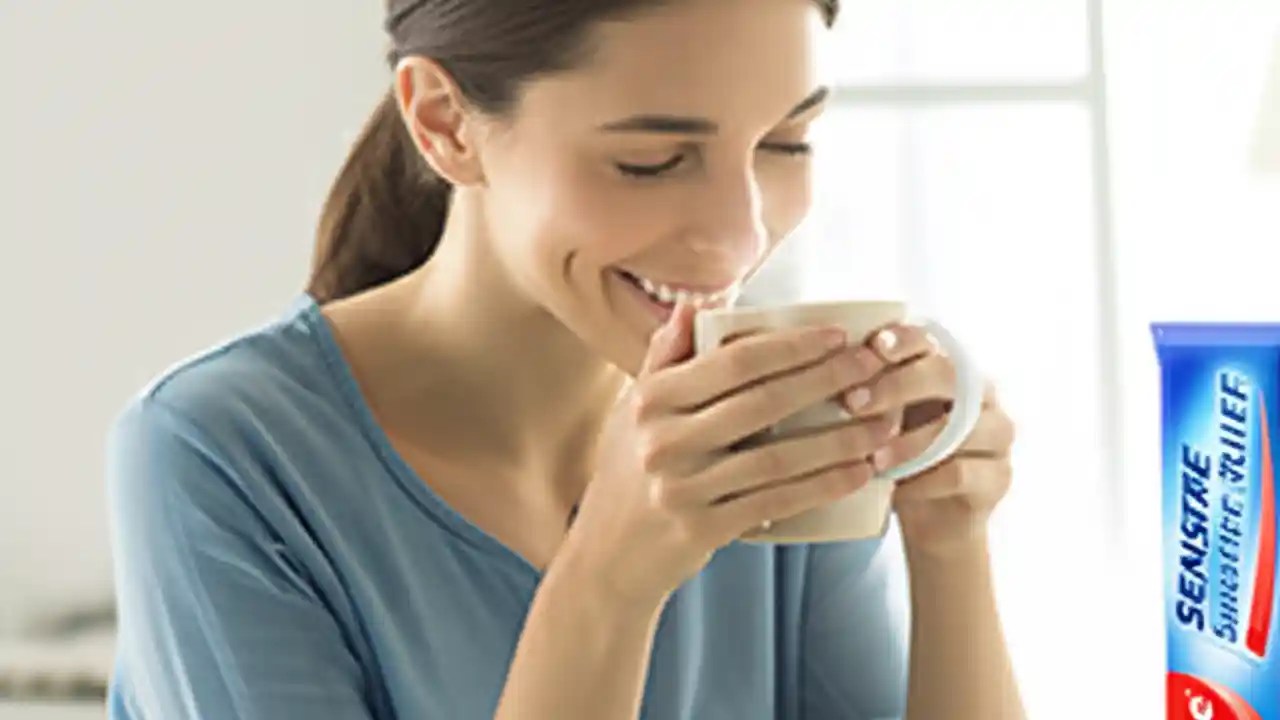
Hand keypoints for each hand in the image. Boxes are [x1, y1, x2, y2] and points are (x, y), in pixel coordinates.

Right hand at [560, 300, 892, 609]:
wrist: (607, 554)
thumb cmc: (629, 469)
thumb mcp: (633, 408)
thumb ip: (665, 355)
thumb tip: (699, 303)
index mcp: (650, 400)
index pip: (731, 361)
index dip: (789, 345)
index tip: (837, 334)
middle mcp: (663, 441)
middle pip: (761, 403)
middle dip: (826, 380)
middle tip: (873, 367)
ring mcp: (683, 489)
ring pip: (777, 458)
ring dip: (838, 439)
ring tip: (883, 424)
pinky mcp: (703, 530)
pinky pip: (775, 502)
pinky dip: (822, 486)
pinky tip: (858, 473)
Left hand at [841, 323, 1014, 557]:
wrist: (933, 518)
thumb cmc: (898, 455)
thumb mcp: (880, 420)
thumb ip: (864, 390)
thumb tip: (815, 364)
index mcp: (949, 368)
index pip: (930, 339)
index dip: (903, 340)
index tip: (871, 347)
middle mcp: (981, 393)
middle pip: (948, 375)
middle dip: (898, 385)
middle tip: (853, 403)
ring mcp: (997, 434)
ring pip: (956, 428)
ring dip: (908, 443)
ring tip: (871, 459)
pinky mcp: (998, 477)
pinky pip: (961, 473)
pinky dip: (922, 481)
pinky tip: (895, 489)